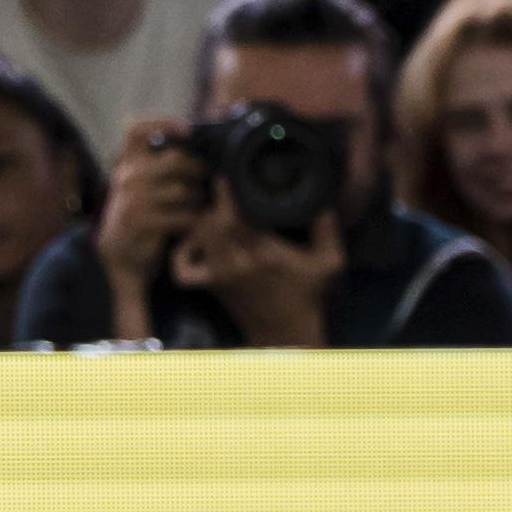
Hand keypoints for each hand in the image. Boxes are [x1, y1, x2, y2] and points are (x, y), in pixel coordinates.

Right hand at [97, 117, 211, 287]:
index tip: (189, 130)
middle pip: (176, 161)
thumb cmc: (144, 213)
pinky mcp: (140, 221)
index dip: (163, 123)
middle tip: (209, 182)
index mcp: (129, 163)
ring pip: (183, 191)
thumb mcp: (147, 185)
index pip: (136, 131)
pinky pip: (182, 216)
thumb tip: (203, 148)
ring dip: (200, 200)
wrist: (120, 251)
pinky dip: (196, 221)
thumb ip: (165, 167)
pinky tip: (196, 224)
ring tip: (201, 208)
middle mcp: (128, 176)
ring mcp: (132, 199)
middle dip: (200, 171)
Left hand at [168, 191, 345, 347]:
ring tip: (211, 214)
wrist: (287, 334)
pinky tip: (195, 244)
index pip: (232, 217)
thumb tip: (324, 204)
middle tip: (220, 196)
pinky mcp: (210, 286)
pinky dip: (182, 253)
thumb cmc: (308, 297)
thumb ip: (328, 233)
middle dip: (211, 205)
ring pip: (195, 239)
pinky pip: (182, 269)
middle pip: (207, 223)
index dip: (224, 194)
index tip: (224, 178)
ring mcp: (218, 275)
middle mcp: (235, 263)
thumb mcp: (329, 265)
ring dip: (199, 222)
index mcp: (263, 253)